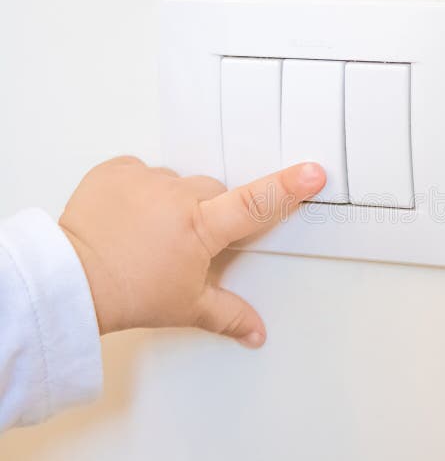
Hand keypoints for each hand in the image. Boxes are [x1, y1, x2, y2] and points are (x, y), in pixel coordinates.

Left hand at [58, 156, 325, 347]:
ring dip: (173, 200)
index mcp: (201, 228)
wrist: (71, 284)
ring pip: (178, 182)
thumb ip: (231, 316)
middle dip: (209, 210)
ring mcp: (145, 180)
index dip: (288, 187)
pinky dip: (141, 190)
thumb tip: (258, 334)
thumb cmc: (129, 295)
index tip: (313, 172)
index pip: (256, 204)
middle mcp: (177, 197)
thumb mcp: (187, 307)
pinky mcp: (116, 170)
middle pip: (214, 191)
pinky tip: (129, 215)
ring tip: (151, 230)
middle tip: (187, 240)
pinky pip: (143, 172)